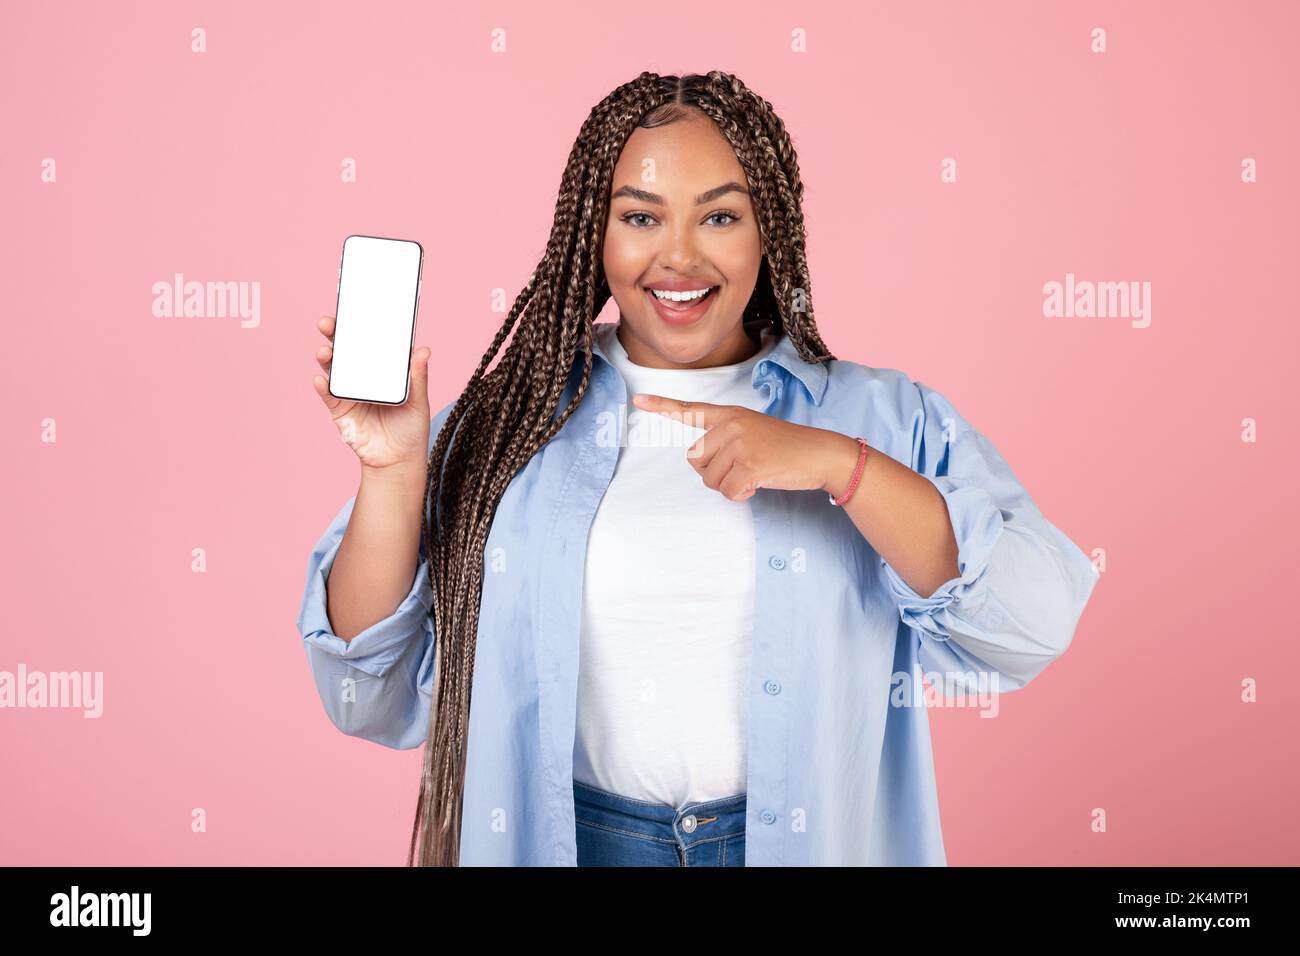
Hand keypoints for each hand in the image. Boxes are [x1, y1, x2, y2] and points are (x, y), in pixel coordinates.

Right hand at [311, 314, 431, 472]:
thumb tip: (424, 351)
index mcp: (384, 370)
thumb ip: (418, 378)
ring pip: (334, 368)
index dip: (362, 326)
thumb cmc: (411, 429)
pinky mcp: (340, 409)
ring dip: (326, 357)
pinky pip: (328, 394)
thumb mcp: (419, 402)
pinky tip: (321, 379)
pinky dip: (323, 386)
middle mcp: (364, 376)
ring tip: (325, 352)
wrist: (397, 461)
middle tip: (328, 322)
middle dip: (335, 334)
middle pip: (347, 350)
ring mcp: (350, 391)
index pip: (370, 342)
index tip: (355, 309)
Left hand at [631, 393, 863, 501]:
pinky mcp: (749, 465)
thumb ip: (725, 440)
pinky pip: (726, 492)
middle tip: (744, 468)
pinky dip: (740, 495)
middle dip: (716, 474)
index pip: (692, 410)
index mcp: (731, 415)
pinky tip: (758, 483)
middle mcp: (731, 425)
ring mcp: (739, 444)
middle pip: (697, 462)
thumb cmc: (787, 448)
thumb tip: (701, 463)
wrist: (820, 454)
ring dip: (730, 486)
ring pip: (710, 480)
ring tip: (756, 473)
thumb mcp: (754, 432)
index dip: (663, 407)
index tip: (639, 402)